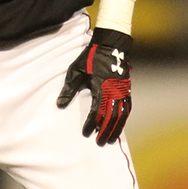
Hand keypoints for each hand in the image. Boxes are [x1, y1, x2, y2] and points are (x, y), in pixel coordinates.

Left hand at [56, 27, 131, 144]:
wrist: (111, 45)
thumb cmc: (90, 58)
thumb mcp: (76, 71)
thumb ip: (69, 89)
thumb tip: (60, 105)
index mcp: (101, 88)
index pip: (96, 111)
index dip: (91, 123)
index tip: (86, 133)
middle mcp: (114, 91)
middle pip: (111, 117)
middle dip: (105, 131)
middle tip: (100, 143)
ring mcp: (122, 91)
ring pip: (121, 115)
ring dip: (116, 129)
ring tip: (110, 140)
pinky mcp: (127, 89)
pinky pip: (127, 108)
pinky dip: (124, 119)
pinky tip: (120, 125)